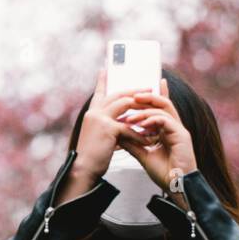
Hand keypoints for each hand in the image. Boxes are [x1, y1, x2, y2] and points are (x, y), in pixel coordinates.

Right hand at [56, 66, 149, 203]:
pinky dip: (141, 132)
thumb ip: (108, 127)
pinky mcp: (108, 128)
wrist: (82, 169)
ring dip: (142, 105)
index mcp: (91, 114)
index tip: (105, 69)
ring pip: (125, 104)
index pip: (98, 93)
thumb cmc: (91, 157)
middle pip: (117, 95)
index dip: (102, 81)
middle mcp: (94, 112)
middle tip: (148, 87)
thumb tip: (120, 124)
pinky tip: (150, 139)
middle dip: (134, 90)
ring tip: (155, 105)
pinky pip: (129, 125)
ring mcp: (100, 118)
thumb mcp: (98, 137)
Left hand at [116, 80, 197, 199]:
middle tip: (131, 96)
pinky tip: (140, 125)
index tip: (137, 89)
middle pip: (162, 103)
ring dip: (145, 110)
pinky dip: (152, 120)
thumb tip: (117, 134)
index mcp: (167, 130)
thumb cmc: (165, 174)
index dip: (152, 96)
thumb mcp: (143, 155)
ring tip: (129, 115)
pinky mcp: (182, 135)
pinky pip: (166, 121)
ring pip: (163, 109)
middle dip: (147, 97)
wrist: (177, 187)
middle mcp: (175, 127)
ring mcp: (180, 130)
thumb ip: (133, 143)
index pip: (159, 109)